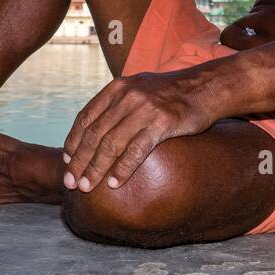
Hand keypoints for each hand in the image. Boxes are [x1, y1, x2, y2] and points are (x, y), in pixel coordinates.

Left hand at [62, 73, 215, 191]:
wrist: (207, 87)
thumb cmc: (172, 93)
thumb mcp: (140, 88)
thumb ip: (119, 104)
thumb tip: (97, 129)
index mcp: (118, 87)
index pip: (86, 117)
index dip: (73, 141)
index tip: (67, 160)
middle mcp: (127, 96)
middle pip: (94, 134)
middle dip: (79, 161)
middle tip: (71, 183)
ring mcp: (144, 109)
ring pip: (110, 144)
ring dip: (96, 169)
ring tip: (87, 187)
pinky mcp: (162, 123)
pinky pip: (136, 151)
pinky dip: (123, 169)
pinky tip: (115, 183)